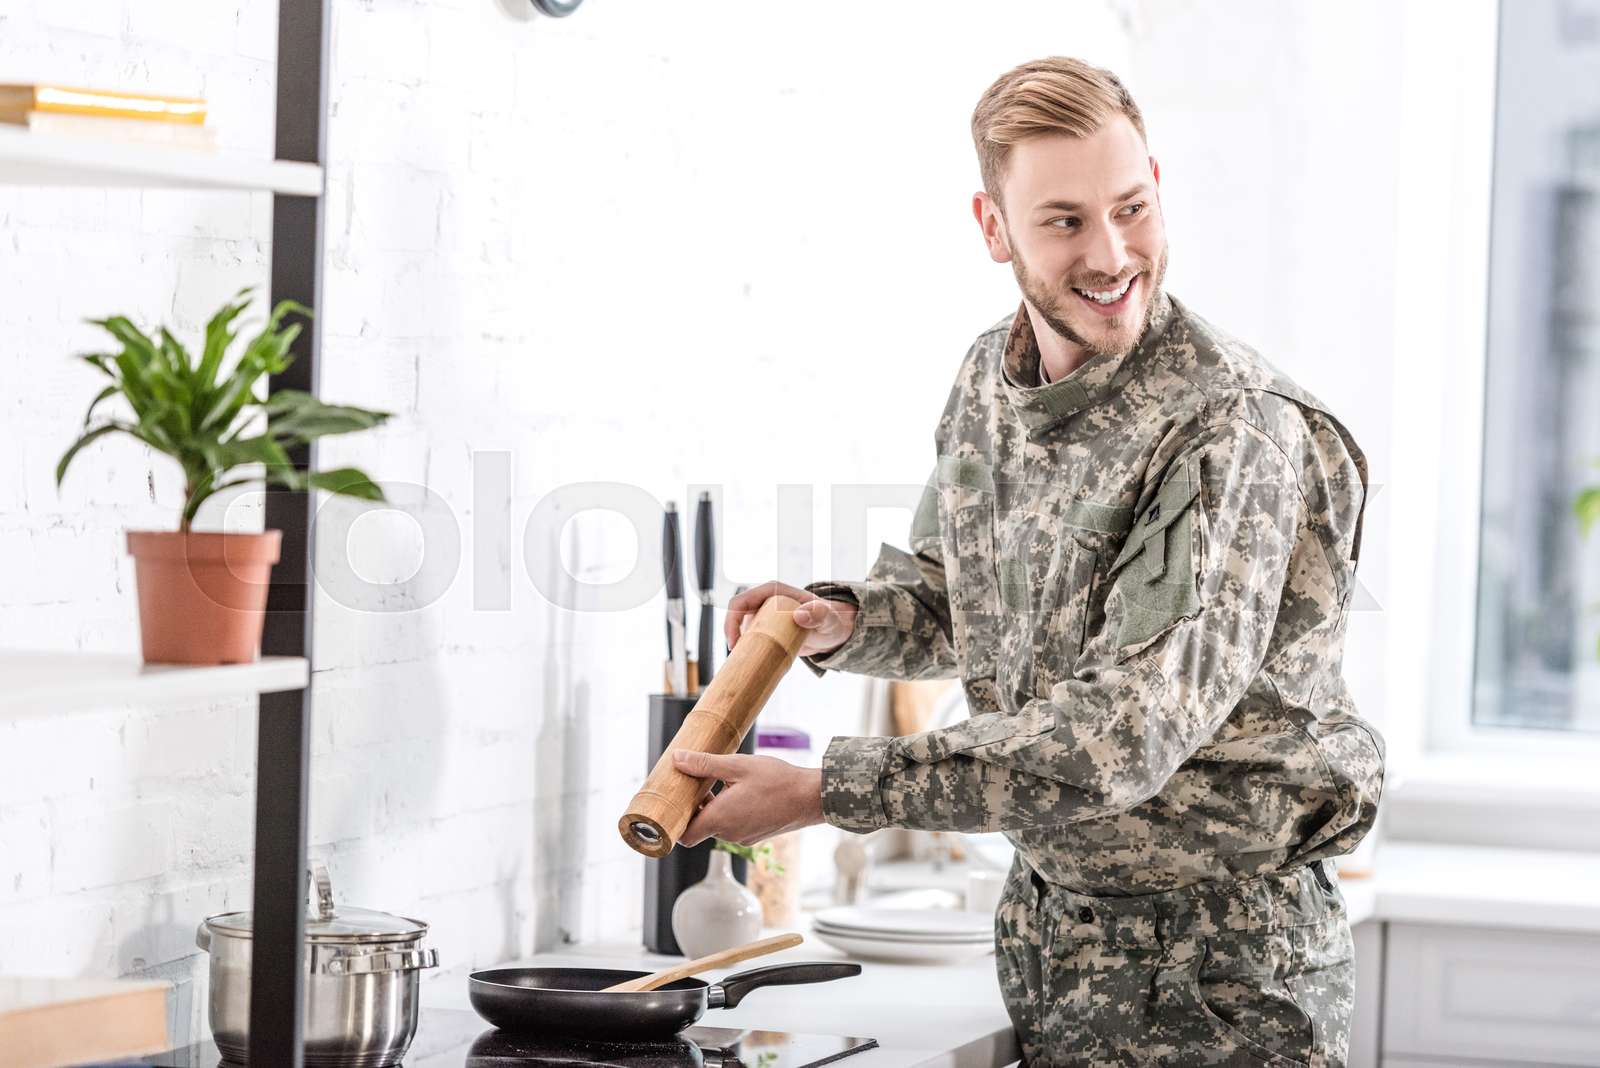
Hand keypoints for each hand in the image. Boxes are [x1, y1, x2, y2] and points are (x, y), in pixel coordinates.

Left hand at [673, 751, 823, 846]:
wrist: (811, 797)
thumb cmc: (777, 780)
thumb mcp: (738, 765)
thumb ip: (705, 764)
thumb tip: (677, 759)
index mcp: (720, 819)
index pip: (684, 836)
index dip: (675, 823)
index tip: (675, 803)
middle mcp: (730, 833)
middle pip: (700, 827)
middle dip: (696, 807)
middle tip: (698, 782)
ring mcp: (744, 837)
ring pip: (718, 825)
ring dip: (715, 807)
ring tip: (722, 781)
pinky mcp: (756, 834)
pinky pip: (734, 826)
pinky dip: (730, 811)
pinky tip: (741, 790)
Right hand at [724, 580, 857, 658]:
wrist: (832, 631)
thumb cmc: (830, 620)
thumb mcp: (826, 617)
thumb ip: (818, 614)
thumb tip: (799, 616)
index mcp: (772, 591)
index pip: (742, 601)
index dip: (732, 620)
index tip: (735, 643)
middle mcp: (764, 601)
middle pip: (736, 615)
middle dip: (731, 635)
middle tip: (737, 657)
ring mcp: (764, 616)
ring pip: (741, 629)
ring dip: (737, 644)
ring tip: (742, 663)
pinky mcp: (765, 629)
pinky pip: (750, 638)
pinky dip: (746, 650)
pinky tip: (749, 664)